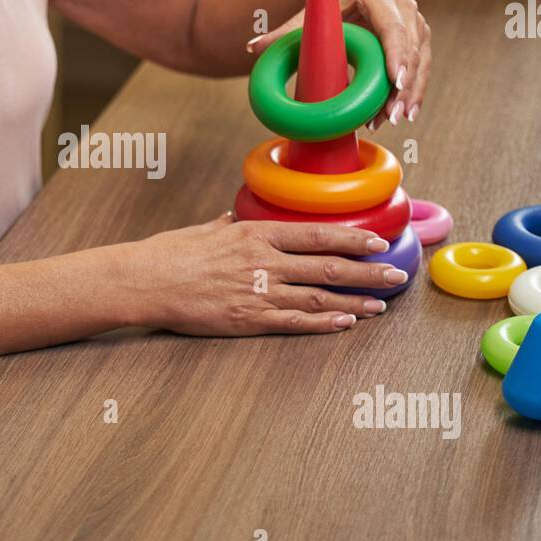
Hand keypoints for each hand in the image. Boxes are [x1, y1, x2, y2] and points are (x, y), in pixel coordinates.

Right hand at [134, 211, 410, 336]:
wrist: (144, 281)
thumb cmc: (169, 253)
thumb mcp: (204, 230)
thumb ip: (229, 225)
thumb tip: (238, 216)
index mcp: (256, 234)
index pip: (317, 233)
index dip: (352, 237)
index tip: (378, 240)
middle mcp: (264, 261)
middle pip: (328, 266)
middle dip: (367, 271)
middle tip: (396, 275)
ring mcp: (258, 292)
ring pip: (318, 297)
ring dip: (354, 301)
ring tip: (380, 305)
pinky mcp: (247, 319)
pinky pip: (294, 322)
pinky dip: (323, 324)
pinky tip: (346, 324)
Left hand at [247, 0, 431, 128]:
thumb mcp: (315, 5)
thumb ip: (287, 29)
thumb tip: (252, 48)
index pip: (392, 26)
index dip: (396, 52)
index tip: (394, 79)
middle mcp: (404, 6)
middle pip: (409, 49)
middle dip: (402, 85)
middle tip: (388, 115)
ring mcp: (416, 23)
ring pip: (419, 61)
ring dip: (409, 93)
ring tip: (392, 120)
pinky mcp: (420, 38)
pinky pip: (422, 67)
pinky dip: (415, 91)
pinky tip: (406, 114)